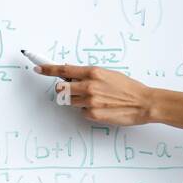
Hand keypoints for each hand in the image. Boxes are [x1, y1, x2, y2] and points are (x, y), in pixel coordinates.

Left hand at [37, 64, 155, 126]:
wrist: (144, 103)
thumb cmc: (128, 87)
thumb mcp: (108, 74)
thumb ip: (89, 75)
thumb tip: (73, 76)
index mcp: (93, 72)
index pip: (63, 69)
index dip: (48, 69)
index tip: (38, 68)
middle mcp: (89, 86)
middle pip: (61, 88)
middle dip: (64, 89)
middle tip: (75, 90)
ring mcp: (90, 101)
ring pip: (70, 101)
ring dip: (78, 100)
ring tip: (96, 99)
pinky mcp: (93, 114)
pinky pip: (81, 112)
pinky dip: (88, 110)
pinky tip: (101, 108)